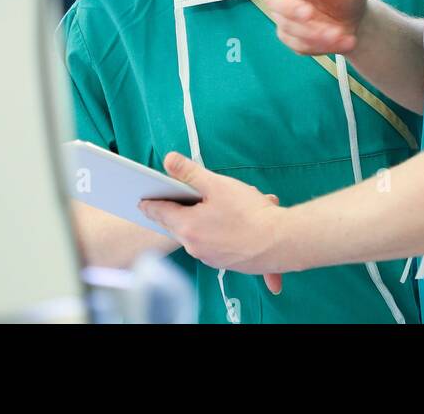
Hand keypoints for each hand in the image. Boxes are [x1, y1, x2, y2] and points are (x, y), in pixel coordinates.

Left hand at [140, 153, 286, 292]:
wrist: (281, 242)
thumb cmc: (250, 214)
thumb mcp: (218, 185)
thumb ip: (191, 172)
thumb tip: (169, 160)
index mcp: (187, 227)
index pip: (159, 212)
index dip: (149, 203)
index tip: (141, 199)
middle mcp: (194, 246)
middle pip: (178, 224)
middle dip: (182, 209)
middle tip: (183, 197)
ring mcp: (210, 257)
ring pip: (199, 234)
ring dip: (205, 220)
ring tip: (228, 205)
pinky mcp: (226, 263)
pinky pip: (216, 244)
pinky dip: (221, 232)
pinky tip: (239, 222)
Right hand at [236, 0, 365, 54]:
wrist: (355, 21)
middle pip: (275, 2)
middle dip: (291, 10)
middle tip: (310, 15)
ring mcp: (285, 18)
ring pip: (290, 28)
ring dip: (317, 34)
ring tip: (342, 34)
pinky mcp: (292, 38)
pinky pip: (301, 45)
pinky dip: (323, 46)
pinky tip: (344, 41)